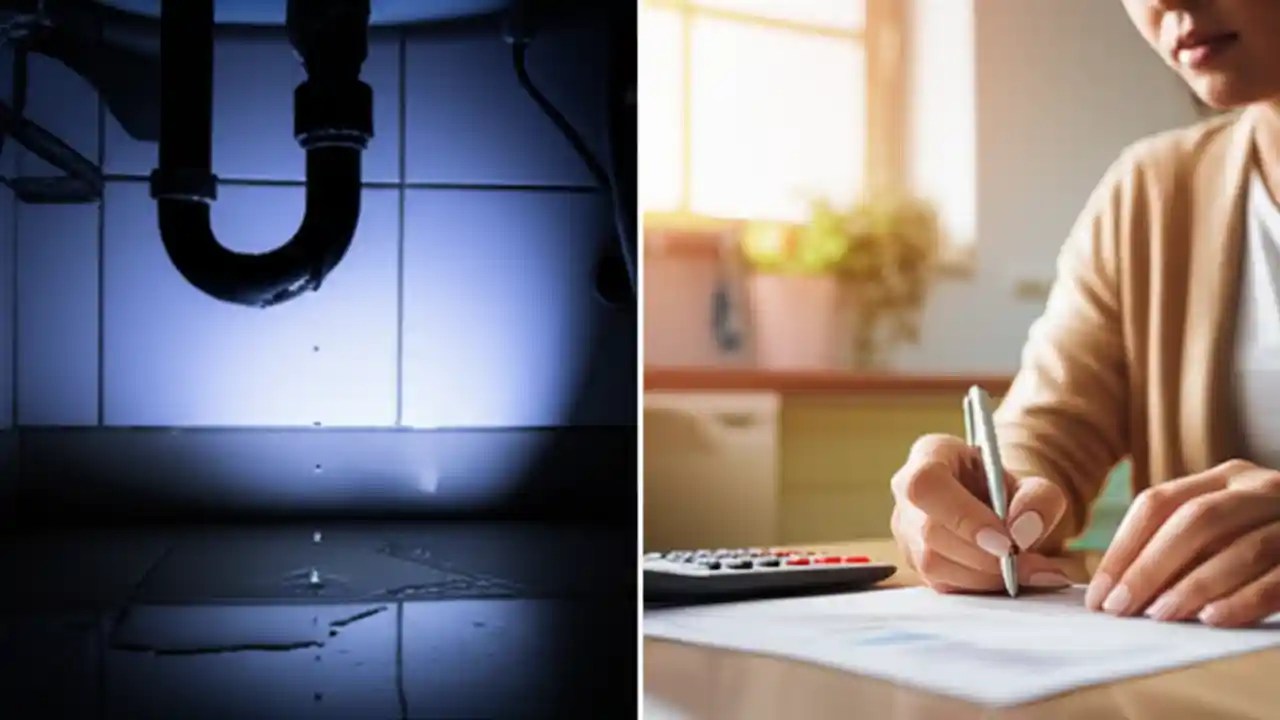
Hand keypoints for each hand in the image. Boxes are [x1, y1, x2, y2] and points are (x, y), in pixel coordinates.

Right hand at [889, 434, 1074, 592]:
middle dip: (983, 555)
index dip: (963, 516)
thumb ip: (1039, 500)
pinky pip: (942, 584)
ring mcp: (906, 532)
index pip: (926, 484)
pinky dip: (980, 587)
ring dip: (985, 575)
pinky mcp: (915, 564)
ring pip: (932, 564)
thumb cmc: (1007, 490)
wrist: (997, 508)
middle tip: (1028, 562)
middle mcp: (907, 494)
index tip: (1006, 542)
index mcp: (931, 454)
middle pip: (930, 531)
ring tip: (1027, 572)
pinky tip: (1008, 579)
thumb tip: (1023, 533)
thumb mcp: (1034, 483)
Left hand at [1084, 459, 1279, 626]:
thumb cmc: (1266, 538)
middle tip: (1120, 609)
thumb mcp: (1225, 524)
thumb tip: (1115, 587)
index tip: (1099, 594)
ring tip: (1158, 616)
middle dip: (1149, 567)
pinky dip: (1244, 599)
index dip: (1122, 548)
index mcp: (1224, 477)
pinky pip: (1279, 576)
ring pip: (1238, 549)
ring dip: (1192, 586)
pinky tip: (1212, 619)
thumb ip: (1180, 542)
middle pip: (1194, 522)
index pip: (1158, 503)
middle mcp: (1259, 488)